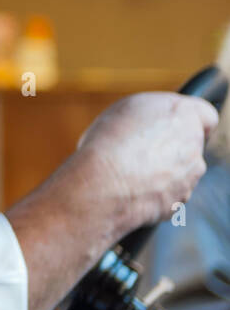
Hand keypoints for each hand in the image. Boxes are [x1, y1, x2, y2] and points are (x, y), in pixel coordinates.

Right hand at [70, 92, 217, 238]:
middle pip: (190, 146)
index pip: (206, 117)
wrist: (103, 183)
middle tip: (137, 149)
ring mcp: (189, 179)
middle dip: (170, 148)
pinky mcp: (178, 202)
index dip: (190, 121)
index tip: (172, 126)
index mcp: (184, 117)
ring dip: (162, 172)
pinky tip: (130, 188)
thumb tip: (162, 123)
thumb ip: (157, 112)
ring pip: (180, 173)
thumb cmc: (110, 141)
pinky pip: (168, 195)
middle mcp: (194, 148)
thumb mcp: (129, 106)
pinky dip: (153, 193)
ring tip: (128, 170)